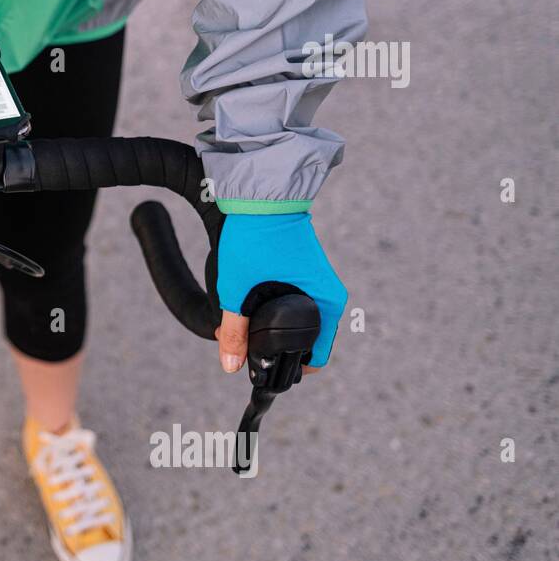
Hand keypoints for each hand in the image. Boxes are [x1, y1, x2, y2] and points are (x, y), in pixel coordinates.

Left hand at [214, 213, 345, 374]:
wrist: (261, 192)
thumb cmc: (255, 236)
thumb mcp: (238, 288)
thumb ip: (234, 330)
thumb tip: (231, 365)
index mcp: (325, 303)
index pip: (318, 356)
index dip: (291, 367)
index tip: (266, 368)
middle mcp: (329, 295)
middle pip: (307, 340)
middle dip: (277, 347)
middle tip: (246, 347)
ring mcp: (319, 281)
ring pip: (300, 320)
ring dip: (274, 328)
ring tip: (243, 325)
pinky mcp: (307, 270)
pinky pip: (297, 302)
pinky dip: (277, 309)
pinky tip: (250, 306)